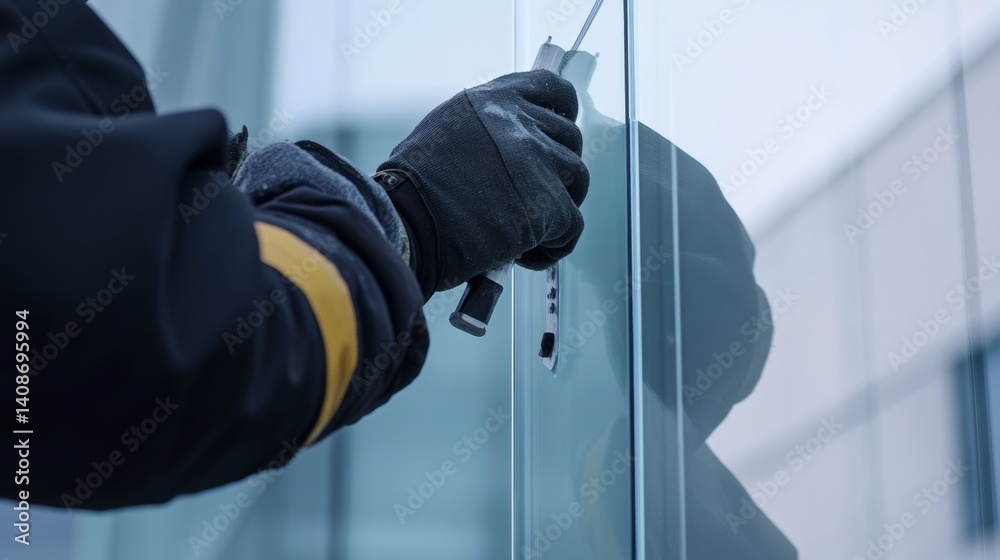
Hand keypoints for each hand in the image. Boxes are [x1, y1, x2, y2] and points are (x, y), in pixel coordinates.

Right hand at [376, 69, 589, 297]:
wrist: (403, 228)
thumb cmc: (410, 194)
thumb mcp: (444, 134)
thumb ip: (487, 130)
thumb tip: (516, 145)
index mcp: (493, 101)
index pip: (552, 91)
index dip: (562, 116)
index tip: (558, 136)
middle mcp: (518, 122)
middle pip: (570, 140)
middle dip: (558, 172)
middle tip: (533, 199)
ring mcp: (536, 162)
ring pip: (576, 182)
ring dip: (558, 209)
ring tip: (525, 231)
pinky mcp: (546, 205)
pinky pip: (571, 227)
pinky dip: (553, 246)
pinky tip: (523, 254)